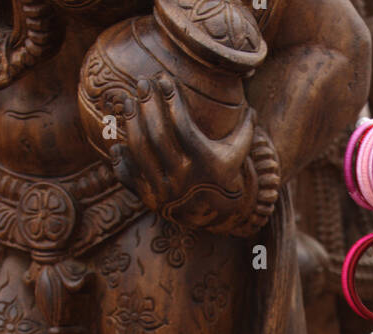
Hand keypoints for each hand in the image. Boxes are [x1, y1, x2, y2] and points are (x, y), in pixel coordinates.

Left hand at [109, 75, 257, 229]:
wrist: (215, 215)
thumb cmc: (224, 175)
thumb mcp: (238, 154)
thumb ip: (246, 130)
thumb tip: (253, 107)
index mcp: (203, 163)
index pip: (182, 125)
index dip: (171, 100)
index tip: (163, 80)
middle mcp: (182, 178)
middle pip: (158, 135)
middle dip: (148, 105)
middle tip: (142, 83)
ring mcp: (163, 189)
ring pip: (140, 151)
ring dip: (132, 123)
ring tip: (128, 101)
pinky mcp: (148, 199)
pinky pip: (128, 175)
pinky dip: (121, 157)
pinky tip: (118, 138)